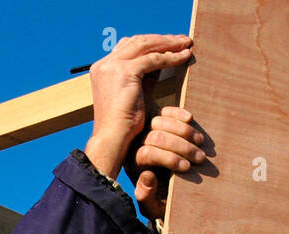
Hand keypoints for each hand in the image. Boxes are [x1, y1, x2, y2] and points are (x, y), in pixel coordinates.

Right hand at [84, 34, 193, 179]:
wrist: (112, 139)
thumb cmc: (121, 126)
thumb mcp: (133, 95)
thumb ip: (143, 77)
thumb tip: (160, 62)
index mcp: (101, 69)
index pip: (128, 47)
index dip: (149, 44)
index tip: (167, 44)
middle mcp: (104, 64)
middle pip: (137, 41)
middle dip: (161, 39)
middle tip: (181, 40)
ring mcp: (113, 66)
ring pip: (146, 45)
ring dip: (169, 44)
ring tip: (186, 44)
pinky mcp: (126, 72)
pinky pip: (154, 59)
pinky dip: (171, 57)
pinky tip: (184, 57)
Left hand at [125, 106, 205, 220]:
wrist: (168, 191)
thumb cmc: (160, 201)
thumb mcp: (153, 206)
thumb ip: (146, 196)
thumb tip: (147, 175)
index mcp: (134, 164)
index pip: (146, 153)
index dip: (168, 159)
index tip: (187, 167)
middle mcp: (137, 145)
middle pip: (156, 137)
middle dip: (181, 147)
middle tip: (200, 157)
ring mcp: (146, 131)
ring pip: (160, 121)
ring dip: (183, 131)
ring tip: (200, 142)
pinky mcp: (157, 122)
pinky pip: (164, 111)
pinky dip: (177, 113)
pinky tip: (190, 119)